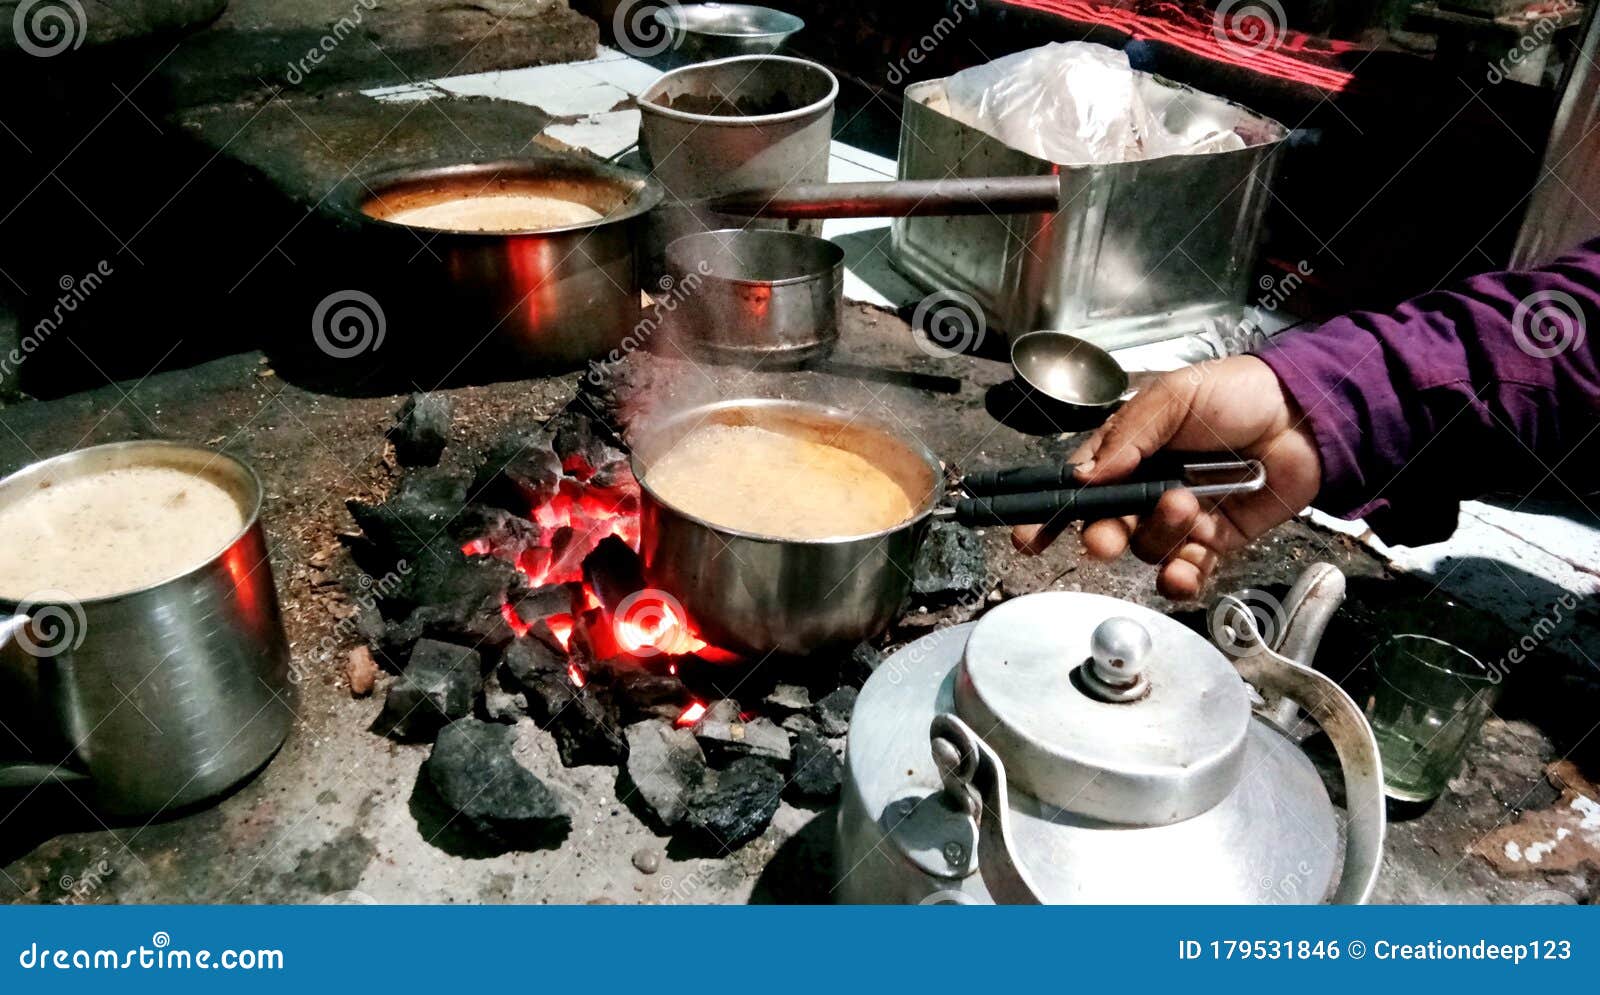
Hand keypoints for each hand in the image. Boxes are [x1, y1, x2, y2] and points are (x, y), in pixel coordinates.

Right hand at [1012, 356, 1320, 599]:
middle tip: (1104, 538)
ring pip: (1147, 547)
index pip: (1080, 484)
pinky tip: (1183, 572)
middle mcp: (1147, 487)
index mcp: (1129, 450)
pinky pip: (1188, 570)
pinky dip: (1181, 578)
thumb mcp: (1173, 398)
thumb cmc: (1238, 393)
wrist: (1306, 414)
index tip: (1028, 536)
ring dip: (1158, 535)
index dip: (1052, 511)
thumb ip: (1129, 437)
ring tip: (1186, 504)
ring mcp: (1181, 518)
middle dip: (1100, 535)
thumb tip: (1086, 475)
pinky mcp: (1217, 541)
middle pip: (1108, 525)